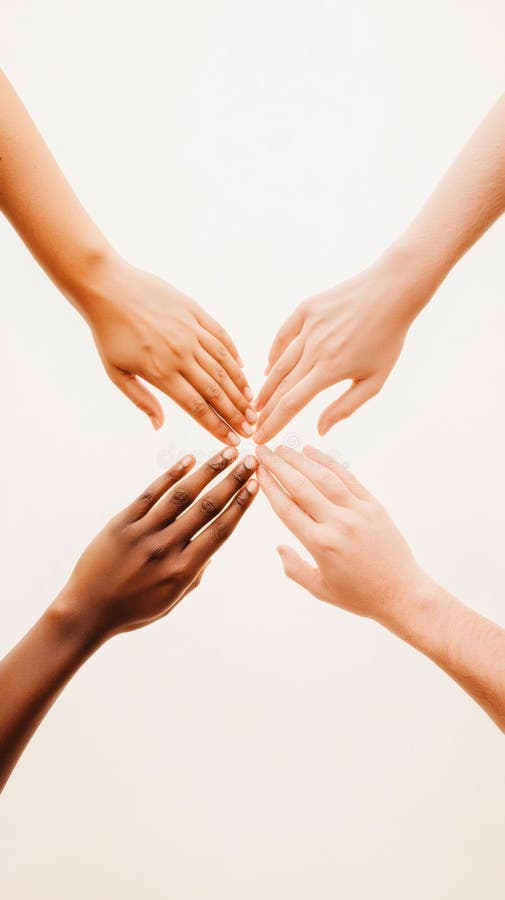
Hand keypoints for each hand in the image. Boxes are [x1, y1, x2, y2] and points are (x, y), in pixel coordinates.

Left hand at [59, 448, 257, 639]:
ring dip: (208, 471)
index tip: (256, 486)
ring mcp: (143, 534)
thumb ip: (194, 575)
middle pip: (206, 508)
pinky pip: (151, 494)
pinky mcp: (122, 523)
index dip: (240, 506)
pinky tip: (188, 460)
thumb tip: (211, 553)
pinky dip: (171, 475)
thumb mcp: (171, 600)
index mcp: (183, 570)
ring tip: (226, 453)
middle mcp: (166, 549)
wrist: (86, 610)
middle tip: (250, 460)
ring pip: (182, 495)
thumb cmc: (133, 609)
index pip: (219, 531)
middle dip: (232, 481)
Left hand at [80, 257, 255, 443]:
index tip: (232, 440)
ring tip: (252, 405)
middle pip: (216, 389)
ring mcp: (190, 331)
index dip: (217, 426)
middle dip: (236, 412)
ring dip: (240, 388)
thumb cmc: (108, 333)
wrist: (107, 287)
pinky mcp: (194, 312)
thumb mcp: (116, 372)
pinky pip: (221, 336)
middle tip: (251, 429)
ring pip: (223, 364)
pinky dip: (234, 355)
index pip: (197, 406)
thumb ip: (141, 400)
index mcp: (160, 371)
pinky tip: (243, 370)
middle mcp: (180, 353)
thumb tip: (159, 426)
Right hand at [254, 256, 423, 442]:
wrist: (392, 292)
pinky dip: (273, 354)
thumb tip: (319, 430)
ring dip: (266, 387)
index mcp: (331, 370)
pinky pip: (283, 336)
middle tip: (253, 427)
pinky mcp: (306, 309)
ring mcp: (308, 327)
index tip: (261, 439)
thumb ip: (345, 407)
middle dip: (264, 411)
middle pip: (280, 386)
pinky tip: (268, 369)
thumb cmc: (387, 339)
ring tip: (257, 404)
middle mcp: (314, 348)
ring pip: (278, 363)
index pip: (291, 404)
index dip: (273, 424)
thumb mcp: (374, 381)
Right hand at [256, 444, 424, 622]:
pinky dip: (329, 462)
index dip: (270, 486)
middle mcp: (338, 524)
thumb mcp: (319, 590)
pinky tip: (312, 452)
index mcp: (320, 545)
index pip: (287, 509)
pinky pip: (348, 478)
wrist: (402, 593)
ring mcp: (358, 512)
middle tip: (262, 450)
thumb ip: (294, 568)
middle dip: (278, 466)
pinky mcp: (374, 506)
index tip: (258, 471)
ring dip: (300, 459)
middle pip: (301, 487)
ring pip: (324, 477)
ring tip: (282, 448)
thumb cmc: (359, 596)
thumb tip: (279, 546)